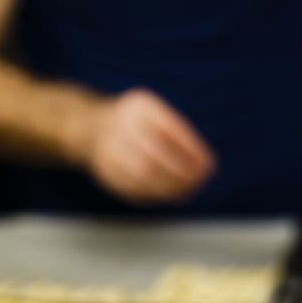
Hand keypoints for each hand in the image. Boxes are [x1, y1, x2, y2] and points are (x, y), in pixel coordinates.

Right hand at [81, 88, 216, 203]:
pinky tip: (170, 194)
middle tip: (200, 181)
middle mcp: (121, 127)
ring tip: (189, 191)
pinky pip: (134, 188)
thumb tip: (202, 163)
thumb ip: (177, 133)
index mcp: (139, 107)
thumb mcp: (155, 114)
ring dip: (171, 187)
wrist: (93, 128)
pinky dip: (156, 194)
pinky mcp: (107, 172)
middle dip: (182, 173)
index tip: (208, 164)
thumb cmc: (137, 124)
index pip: (170, 130)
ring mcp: (110, 150)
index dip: (192, 151)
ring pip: (144, 175)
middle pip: (156, 155)